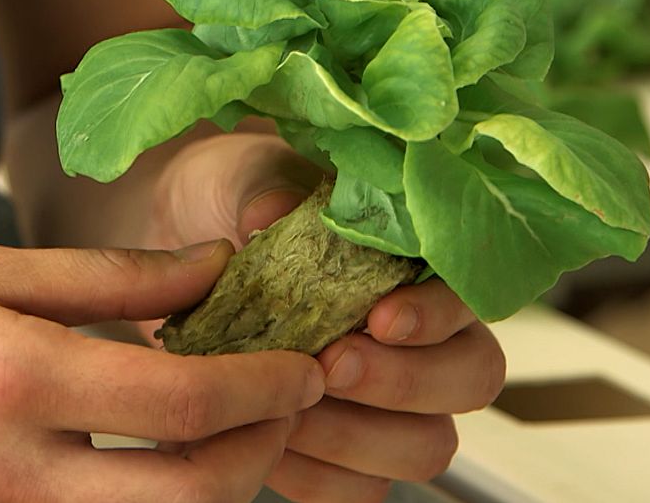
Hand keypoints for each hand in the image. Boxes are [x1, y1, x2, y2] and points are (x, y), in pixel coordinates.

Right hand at [0, 242, 324, 502]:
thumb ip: (108, 276)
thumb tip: (212, 270)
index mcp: (8, 380)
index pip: (182, 403)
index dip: (264, 386)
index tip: (304, 362)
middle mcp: (5, 474)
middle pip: (187, 495)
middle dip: (263, 448)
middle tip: (290, 395)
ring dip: (214, 480)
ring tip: (234, 417)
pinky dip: (146, 495)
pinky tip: (155, 445)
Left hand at [144, 133, 505, 501]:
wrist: (179, 248)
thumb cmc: (233, 202)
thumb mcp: (242, 178)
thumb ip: (266, 189)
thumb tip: (268, 215)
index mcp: (420, 264)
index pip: (471, 298)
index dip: (437, 316)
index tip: (379, 318)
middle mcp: (425, 337)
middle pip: (470, 379)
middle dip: (402, 381)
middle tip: (328, 366)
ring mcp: (392, 403)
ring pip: (424, 446)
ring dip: (356, 434)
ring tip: (286, 406)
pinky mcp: (346, 452)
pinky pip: (360, 488)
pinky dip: (317, 474)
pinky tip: (269, 438)